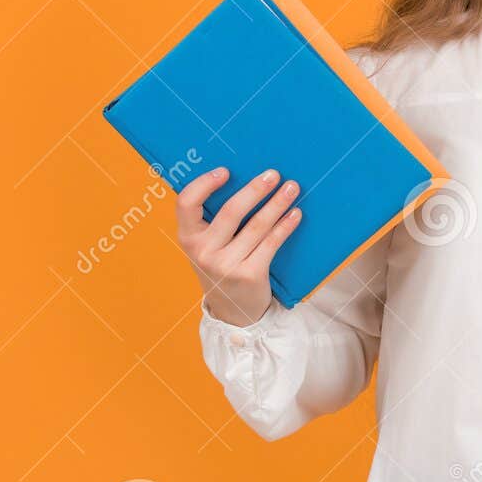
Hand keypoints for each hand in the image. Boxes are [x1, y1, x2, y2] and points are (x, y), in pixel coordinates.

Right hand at [175, 166, 302, 325]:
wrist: (232, 310)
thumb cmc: (222, 265)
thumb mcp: (207, 246)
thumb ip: (213, 221)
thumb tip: (246, 179)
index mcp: (188, 238)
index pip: (186, 203)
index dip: (204, 184)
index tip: (225, 170)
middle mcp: (203, 252)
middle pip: (231, 212)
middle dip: (255, 190)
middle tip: (273, 174)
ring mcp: (226, 265)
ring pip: (256, 226)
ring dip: (277, 204)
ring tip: (292, 188)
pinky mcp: (249, 275)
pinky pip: (271, 243)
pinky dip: (285, 226)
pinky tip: (295, 214)